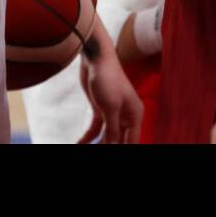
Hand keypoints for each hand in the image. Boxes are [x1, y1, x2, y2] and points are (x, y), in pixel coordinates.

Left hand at [78, 18, 143, 143]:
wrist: (96, 59)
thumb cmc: (108, 79)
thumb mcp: (110, 108)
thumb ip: (113, 131)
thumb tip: (113, 147)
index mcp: (135, 115)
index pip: (132, 141)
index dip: (126, 149)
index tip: (112, 156)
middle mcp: (126, 116)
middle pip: (120, 141)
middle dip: (110, 147)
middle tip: (98, 151)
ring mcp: (113, 114)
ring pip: (107, 137)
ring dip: (98, 145)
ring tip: (86, 149)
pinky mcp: (100, 110)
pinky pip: (96, 129)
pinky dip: (89, 138)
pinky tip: (80, 143)